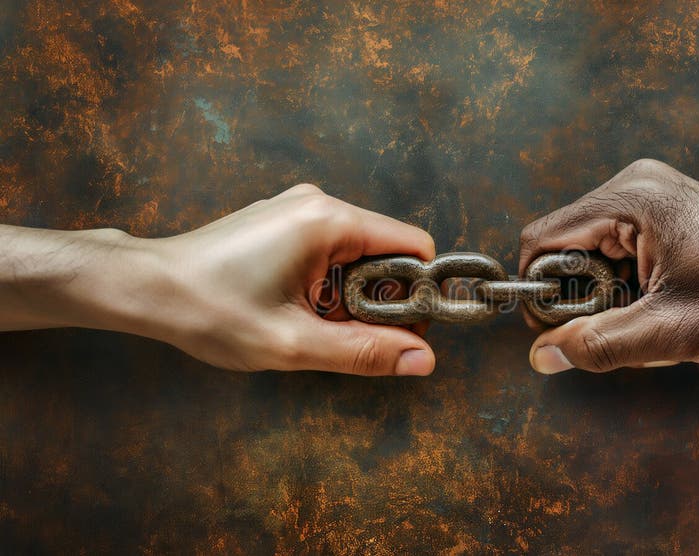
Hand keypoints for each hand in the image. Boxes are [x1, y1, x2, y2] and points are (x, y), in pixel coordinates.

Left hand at [132, 184, 436, 374]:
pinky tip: (296, 308)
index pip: (413, 246)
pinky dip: (328, 284)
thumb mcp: (293, 344)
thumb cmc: (209, 311)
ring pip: (359, 254)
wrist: (145, 289)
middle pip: (388, 250)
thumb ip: (364, 352)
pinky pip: (331, 251)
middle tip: (346, 335)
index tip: (401, 330)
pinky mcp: (283, 221)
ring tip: (312, 324)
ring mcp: (298, 209)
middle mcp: (318, 203)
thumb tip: (421, 359)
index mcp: (328, 221)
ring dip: (351, 295)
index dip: (418, 292)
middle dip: (381, 299)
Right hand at [519, 159, 698, 372]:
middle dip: (583, 296)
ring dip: (606, 292)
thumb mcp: (670, 331)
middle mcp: (633, 184)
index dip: (539, 290)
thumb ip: (599, 344)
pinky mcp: (659, 204)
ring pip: (589, 249)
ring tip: (649, 314)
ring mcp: (647, 190)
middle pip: (565, 245)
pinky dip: (624, 279)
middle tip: (620, 325)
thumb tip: (543, 355)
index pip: (543, 240)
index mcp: (629, 200)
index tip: (560, 329)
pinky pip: (615, 244)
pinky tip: (657, 299)